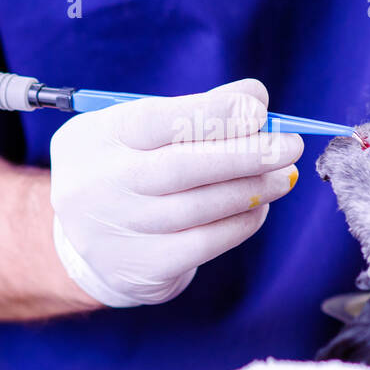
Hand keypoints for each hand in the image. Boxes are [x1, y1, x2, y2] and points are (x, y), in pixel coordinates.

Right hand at [50, 79, 302, 306]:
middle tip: (289, 145)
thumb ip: (190, 114)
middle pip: (181, 168)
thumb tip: (255, 102)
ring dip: (252, 189)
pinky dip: (240, 222)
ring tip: (284, 176)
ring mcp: (120, 230)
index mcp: (101, 137)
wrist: (80, 243)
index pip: (157, 121)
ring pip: (199, 208)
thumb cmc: (126, 169)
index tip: (259, 108)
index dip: (212, 113)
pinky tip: (259, 207)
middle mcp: (103, 184)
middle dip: (244, 154)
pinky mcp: (143, 268)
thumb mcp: (136, 131)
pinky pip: (204, 244)